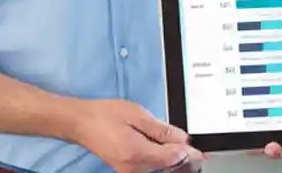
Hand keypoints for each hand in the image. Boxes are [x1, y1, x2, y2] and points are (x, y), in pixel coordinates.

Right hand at [66, 99, 203, 172]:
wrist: (81, 123)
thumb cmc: (106, 115)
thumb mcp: (137, 115)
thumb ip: (162, 130)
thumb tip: (183, 140)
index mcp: (137, 152)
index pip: (172, 159)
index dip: (189, 154)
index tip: (199, 151)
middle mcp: (133, 167)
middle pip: (167, 168)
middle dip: (182, 159)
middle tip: (194, 151)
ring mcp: (128, 171)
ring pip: (160, 170)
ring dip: (172, 160)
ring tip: (181, 148)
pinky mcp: (126, 170)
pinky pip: (150, 168)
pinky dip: (161, 161)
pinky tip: (165, 151)